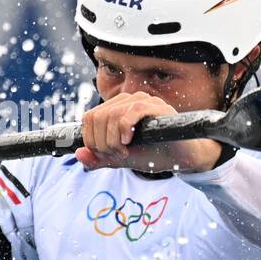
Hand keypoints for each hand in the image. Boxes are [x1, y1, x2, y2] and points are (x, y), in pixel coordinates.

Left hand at [75, 92, 222, 172]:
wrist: (181, 158)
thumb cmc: (153, 154)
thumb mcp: (121, 159)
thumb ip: (100, 158)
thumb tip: (79, 154)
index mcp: (116, 109)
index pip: (89, 117)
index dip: (91, 139)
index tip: (104, 154)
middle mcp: (128, 100)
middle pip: (98, 117)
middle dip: (102, 143)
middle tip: (117, 155)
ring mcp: (143, 100)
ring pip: (112, 115)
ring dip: (113, 140)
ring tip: (125, 152)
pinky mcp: (157, 106)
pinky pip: (132, 110)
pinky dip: (125, 128)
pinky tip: (129, 141)